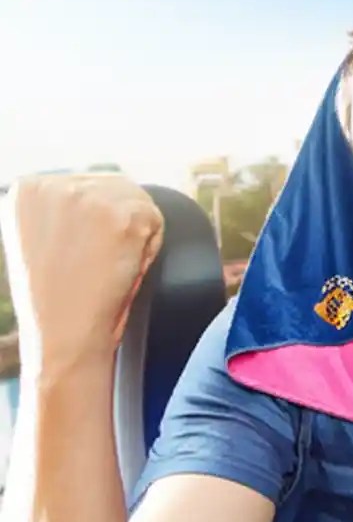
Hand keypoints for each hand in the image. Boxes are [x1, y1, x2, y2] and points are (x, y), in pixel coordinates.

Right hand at [5, 173, 163, 373]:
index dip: (95, 223)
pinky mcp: (124, 215)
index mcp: (27, 189)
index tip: (77, 252)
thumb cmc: (54, 296)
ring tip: (104, 267)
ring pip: (139, 203)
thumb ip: (61, 205)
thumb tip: (94, 185)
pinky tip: (119, 270)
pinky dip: (148, 250)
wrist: (62, 336)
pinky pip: (156, 222)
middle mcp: (55, 185)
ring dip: (134, 235)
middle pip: (118, 188)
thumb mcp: (39, 235)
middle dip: (117, 225)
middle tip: (93, 264)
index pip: (89, 184)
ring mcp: (90, 197)